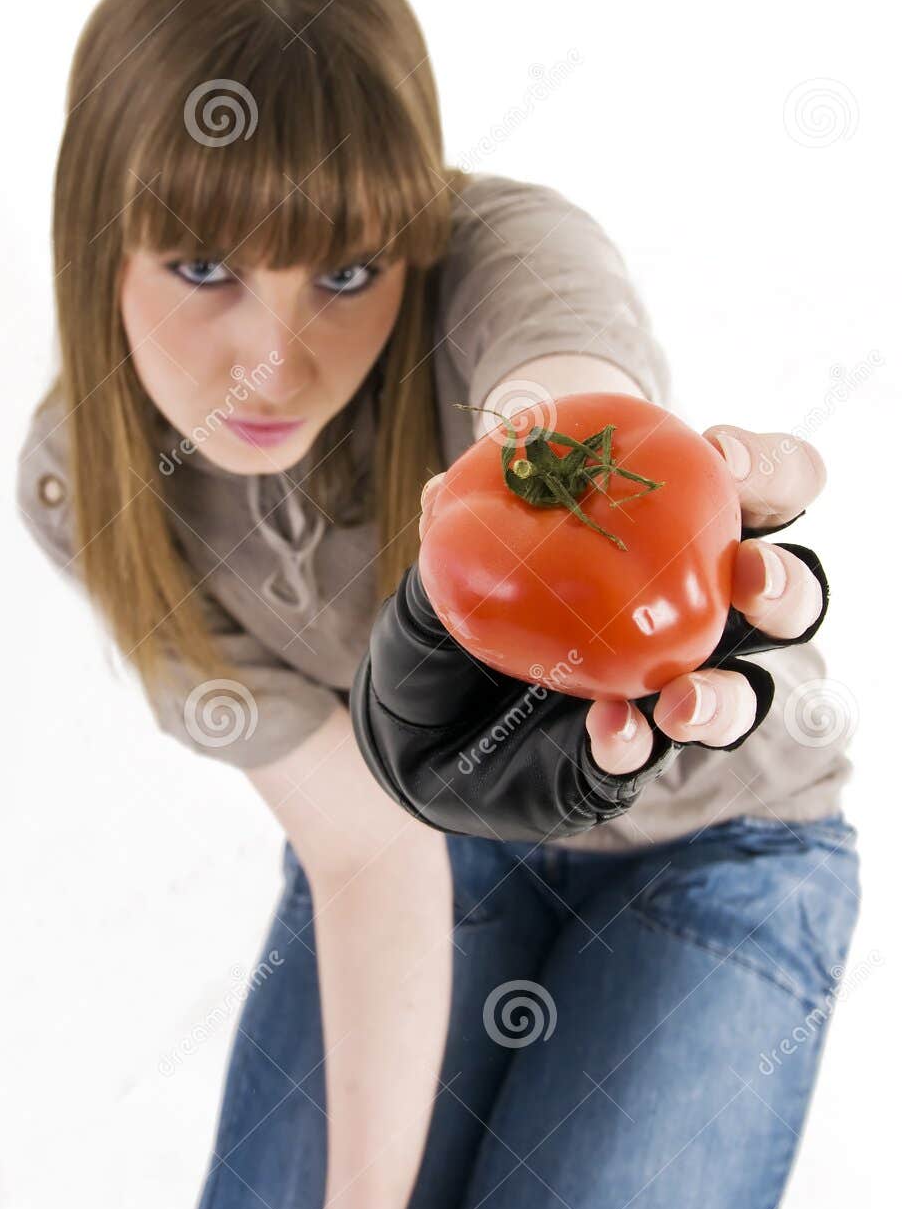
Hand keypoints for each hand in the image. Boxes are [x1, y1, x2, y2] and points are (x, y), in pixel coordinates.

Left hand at [419, 424, 827, 776]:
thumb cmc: (467, 603)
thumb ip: (462, 527)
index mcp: (680, 535)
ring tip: (683, 700)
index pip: (766, 489)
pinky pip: (645, 756)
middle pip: (788, 594)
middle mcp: (695, 613)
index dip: (766, 467)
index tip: (722, 452)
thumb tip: (439, 492)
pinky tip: (606, 731)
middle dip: (784, 583)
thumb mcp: (457, 555)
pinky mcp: (628, 755)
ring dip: (726, 695)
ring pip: (744, 693)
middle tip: (749, 579)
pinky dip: (630, 742)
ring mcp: (670, 688)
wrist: (419, 715)